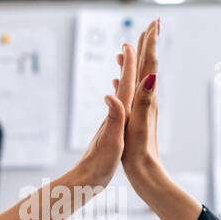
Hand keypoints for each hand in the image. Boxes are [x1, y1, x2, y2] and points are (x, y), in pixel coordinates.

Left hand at [74, 24, 147, 188]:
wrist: (86, 181)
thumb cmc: (99, 165)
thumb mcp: (110, 142)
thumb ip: (113, 119)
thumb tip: (111, 95)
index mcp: (118, 115)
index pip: (126, 84)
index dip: (129, 63)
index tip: (130, 42)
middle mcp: (115, 114)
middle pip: (125, 81)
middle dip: (131, 60)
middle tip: (135, 39)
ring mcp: (113, 121)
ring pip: (123, 91)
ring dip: (127, 73)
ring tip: (128, 58)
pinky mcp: (113, 129)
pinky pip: (121, 105)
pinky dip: (123, 94)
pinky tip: (119, 94)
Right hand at [118, 19, 162, 190]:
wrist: (146, 172)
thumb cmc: (139, 151)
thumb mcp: (139, 124)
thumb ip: (144, 100)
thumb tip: (151, 77)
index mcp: (146, 97)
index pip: (149, 63)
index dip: (151, 42)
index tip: (153, 22)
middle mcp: (147, 99)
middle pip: (148, 64)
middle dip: (149, 43)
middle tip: (151, 23)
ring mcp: (142, 107)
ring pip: (140, 75)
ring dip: (137, 58)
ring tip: (132, 45)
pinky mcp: (137, 115)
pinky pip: (131, 89)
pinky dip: (126, 78)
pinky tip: (118, 77)